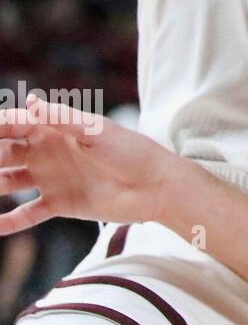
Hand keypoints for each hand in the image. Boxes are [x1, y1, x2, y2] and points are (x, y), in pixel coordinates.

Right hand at [0, 96, 175, 234]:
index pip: (14, 125)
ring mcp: (52, 179)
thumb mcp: (98, 132)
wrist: (156, 187)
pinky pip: (27, 214)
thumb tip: (31, 102)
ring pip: (9, 182)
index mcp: (57, 130)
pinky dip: (8, 222)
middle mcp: (49, 153)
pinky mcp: (61, 204)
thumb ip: (64, 120)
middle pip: (5, 153)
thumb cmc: (132, 151)